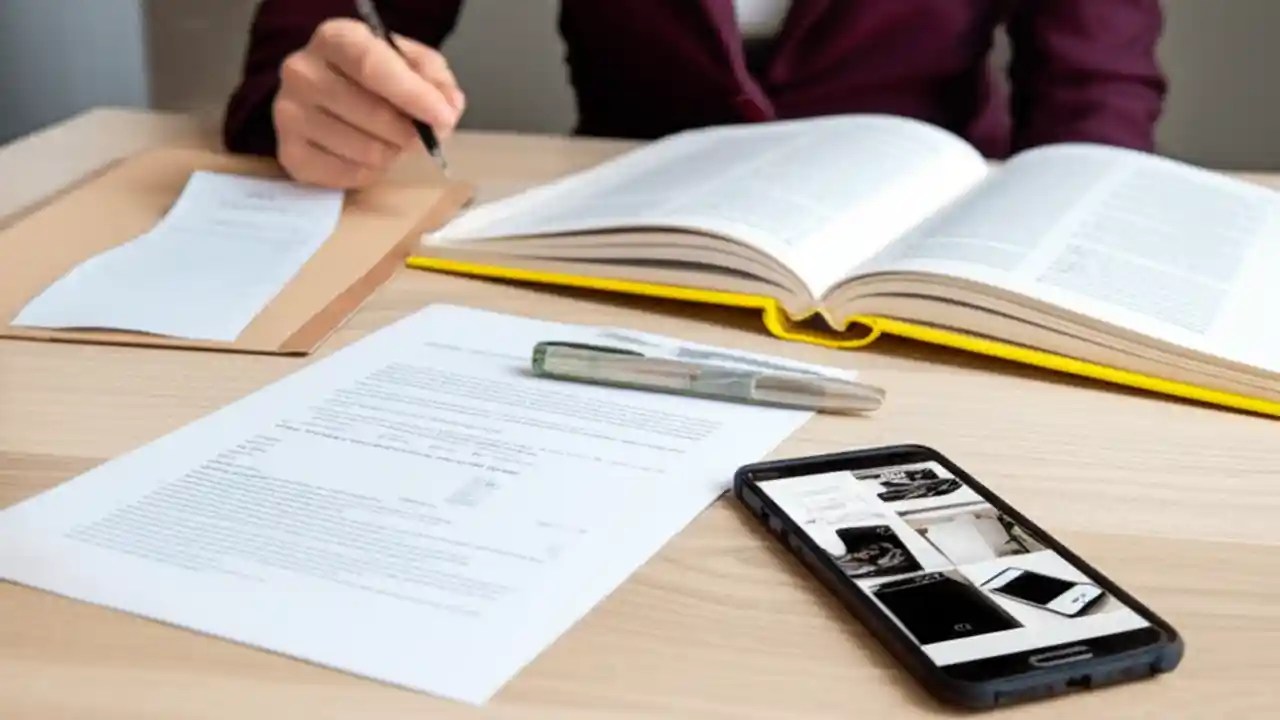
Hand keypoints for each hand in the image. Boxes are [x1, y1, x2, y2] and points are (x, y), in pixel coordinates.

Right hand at [273, 18, 465, 188]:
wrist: (329, 93)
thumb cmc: (376, 76)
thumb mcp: (412, 63)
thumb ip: (435, 80)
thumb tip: (448, 108)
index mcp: (334, 38)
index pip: (372, 66)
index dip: (413, 95)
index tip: (443, 117)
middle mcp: (302, 72)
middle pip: (371, 113)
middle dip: (410, 132)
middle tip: (420, 135)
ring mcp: (289, 114)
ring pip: (364, 150)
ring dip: (392, 153)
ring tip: (391, 142)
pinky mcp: (289, 153)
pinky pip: (348, 175)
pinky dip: (371, 172)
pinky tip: (368, 156)